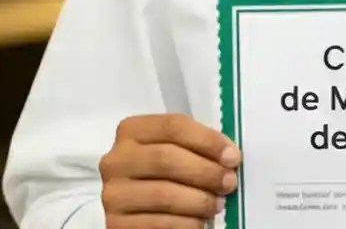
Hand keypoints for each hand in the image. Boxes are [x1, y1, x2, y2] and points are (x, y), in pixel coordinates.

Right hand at [99, 113, 241, 228]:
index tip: (232, 156)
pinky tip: (200, 222)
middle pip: (166, 158)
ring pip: (163, 194)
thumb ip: (195, 146)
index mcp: (132, 131)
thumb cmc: (164, 173)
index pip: (172, 126)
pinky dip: (186, 224)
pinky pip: (158, 223)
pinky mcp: (116, 224)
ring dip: (199, 200)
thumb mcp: (175, 150)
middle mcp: (116, 160)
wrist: (138, 209)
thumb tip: (229, 156)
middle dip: (206, 171)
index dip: (207, 140)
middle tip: (229, 183)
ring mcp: (113, 193)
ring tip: (218, 204)